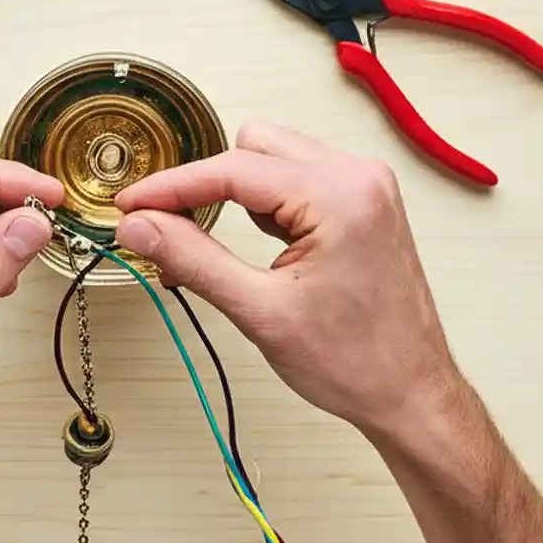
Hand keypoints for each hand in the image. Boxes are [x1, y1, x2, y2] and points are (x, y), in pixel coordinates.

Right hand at [114, 122, 458, 432]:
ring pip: (275, 159)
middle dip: (206, 187)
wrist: (411, 395)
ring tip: (216, 251)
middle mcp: (359, 178)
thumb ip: (193, 259)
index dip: (172, 187)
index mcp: (340, 198)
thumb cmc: (357, 363)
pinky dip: (265, 205)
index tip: (130, 205)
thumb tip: (140, 226)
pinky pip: (298, 180)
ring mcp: (367, 188)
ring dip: (237, 196)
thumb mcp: (260, 312)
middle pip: (253, 147)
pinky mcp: (365, 203)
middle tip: (168, 230)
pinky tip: (256, 248)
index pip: (234, 169)